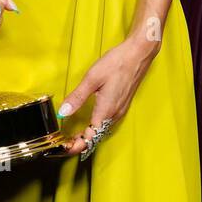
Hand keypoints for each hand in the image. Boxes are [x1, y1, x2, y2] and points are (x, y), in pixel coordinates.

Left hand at [56, 35, 159, 156]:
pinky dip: (96, 127)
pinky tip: (89, 122)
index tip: (63, 147)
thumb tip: (63, 112)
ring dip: (88, 135)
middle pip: (96, 136)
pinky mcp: (122, 104)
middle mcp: (114, 114)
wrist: (138, 54)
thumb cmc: (117, 63)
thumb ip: (77, 97)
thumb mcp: (92, 78)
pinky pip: (107, 122)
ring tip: (73, 135)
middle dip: (79, 142)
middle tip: (64, 142)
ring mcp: (120, 110)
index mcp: (106, 111)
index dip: (76, 146)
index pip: (90, 138)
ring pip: (102, 130)